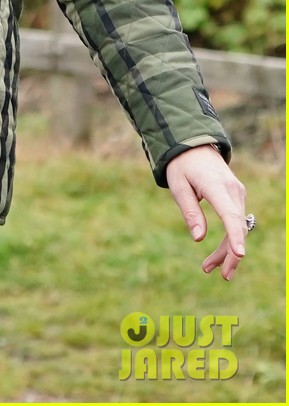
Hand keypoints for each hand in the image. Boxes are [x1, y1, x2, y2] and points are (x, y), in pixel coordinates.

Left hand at [166, 146, 248, 279]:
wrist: (193, 145)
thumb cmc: (182, 166)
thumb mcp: (178, 187)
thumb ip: (190, 211)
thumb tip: (198, 238)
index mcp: (216, 186)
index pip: (229, 215)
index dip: (235, 236)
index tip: (240, 255)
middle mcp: (232, 190)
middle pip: (237, 228)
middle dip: (229, 254)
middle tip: (217, 274)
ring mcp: (237, 193)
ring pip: (238, 228)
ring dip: (227, 250)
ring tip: (208, 268)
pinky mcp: (236, 197)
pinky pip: (236, 221)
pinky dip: (229, 238)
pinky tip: (217, 254)